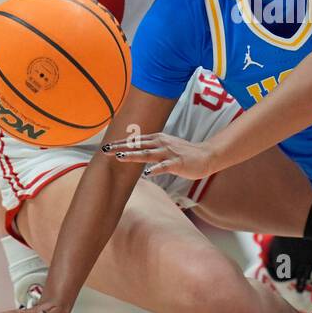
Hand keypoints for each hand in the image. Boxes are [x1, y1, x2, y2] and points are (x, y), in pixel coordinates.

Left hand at [103, 132, 220, 180]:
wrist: (206, 156)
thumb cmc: (184, 153)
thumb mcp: (166, 146)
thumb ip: (151, 146)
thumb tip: (135, 149)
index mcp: (157, 139)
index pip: (135, 140)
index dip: (120, 143)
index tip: (106, 145)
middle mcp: (161, 143)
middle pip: (137, 145)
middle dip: (120, 147)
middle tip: (105, 149)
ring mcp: (169, 152)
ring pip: (148, 153)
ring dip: (133, 155)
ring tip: (120, 157)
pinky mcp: (177, 163)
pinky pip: (164, 166)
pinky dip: (155, 169)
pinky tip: (147, 173)